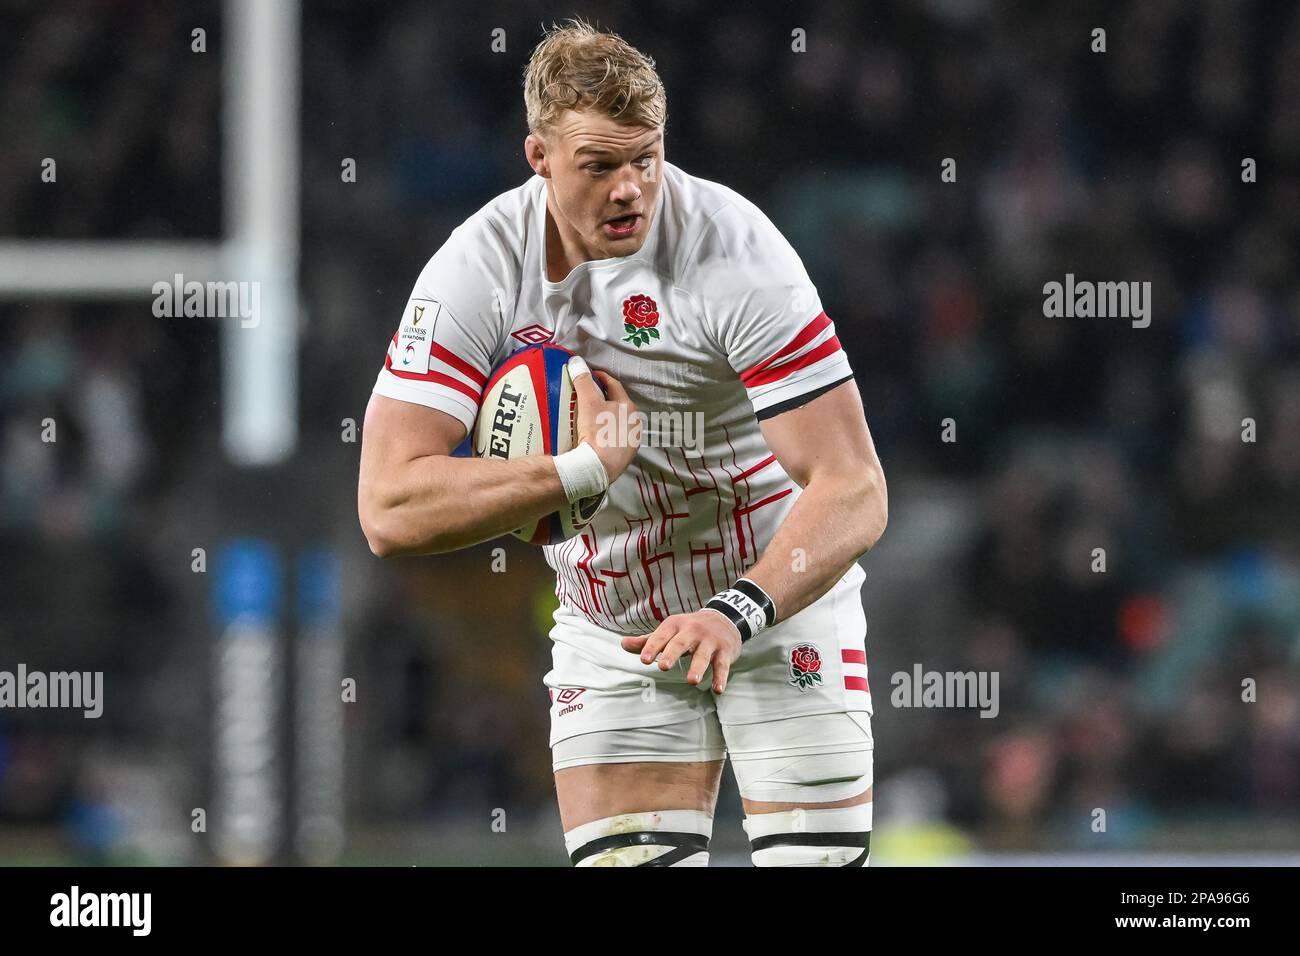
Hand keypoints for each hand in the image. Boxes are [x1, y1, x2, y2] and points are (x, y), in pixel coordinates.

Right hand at [569, 357, 640, 480]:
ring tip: (590, 419)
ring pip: (617, 424)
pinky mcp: (625, 457)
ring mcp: (631, 441)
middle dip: (604, 399)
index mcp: (628, 407)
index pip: (614, 385)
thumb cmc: (596, 430)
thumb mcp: (587, 402)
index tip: (590, 375)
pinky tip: (596, 439)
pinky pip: (615, 441)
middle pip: (617, 405)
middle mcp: (634, 423)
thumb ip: (583, 380)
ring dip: (606, 419)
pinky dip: (606, 436)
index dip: (601, 378)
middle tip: (588, 398)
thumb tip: (576, 361)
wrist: (597, 466)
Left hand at [620, 610, 742, 693]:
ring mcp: (710, 641)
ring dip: (698, 668)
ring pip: (703, 655)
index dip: (652, 647)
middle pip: (681, 643)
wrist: (725, 619)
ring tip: (692, 681)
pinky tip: (718, 690)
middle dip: (672, 654)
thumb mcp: (670, 630)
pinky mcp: (724, 652)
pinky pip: (722, 665)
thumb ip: (647, 640)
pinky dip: (721, 677)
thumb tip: (623, 644)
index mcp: (675, 626)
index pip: (662, 636)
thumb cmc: (690, 629)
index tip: (644, 659)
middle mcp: (692, 631)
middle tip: (663, 667)